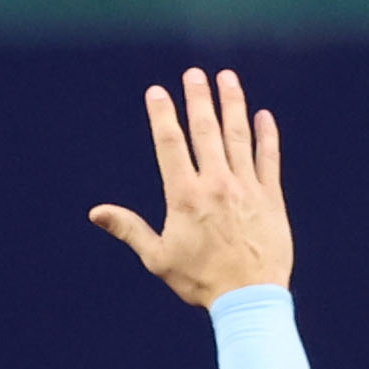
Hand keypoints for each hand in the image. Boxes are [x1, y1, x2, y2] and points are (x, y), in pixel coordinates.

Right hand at [90, 66, 291, 306]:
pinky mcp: (270, 195)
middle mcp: (216, 183)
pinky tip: (263, 116)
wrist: (248, 294)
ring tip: (227, 79)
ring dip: (232, 104)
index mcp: (185, 196)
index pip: (171, 144)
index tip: (157, 92)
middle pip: (206, 130)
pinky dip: (266, 135)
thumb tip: (97, 213)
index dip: (163, 114)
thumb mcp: (157, 258)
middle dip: (198, 98)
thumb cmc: (199, 280)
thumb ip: (129, 229)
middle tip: (194, 74)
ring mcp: (246, 186)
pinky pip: (268, 157)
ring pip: (238, 135)